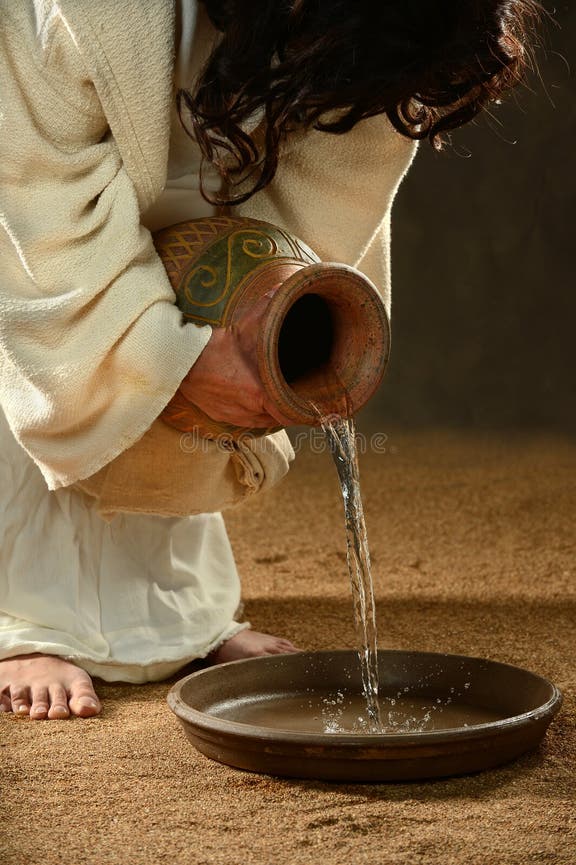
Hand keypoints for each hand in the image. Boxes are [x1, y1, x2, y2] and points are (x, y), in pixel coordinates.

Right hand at [179, 298, 292, 428]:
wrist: (180, 361)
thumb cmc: (216, 347)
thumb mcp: (247, 326)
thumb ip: (269, 308)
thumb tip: (285, 290)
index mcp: (259, 393)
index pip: (290, 415)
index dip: (302, 411)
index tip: (309, 403)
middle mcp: (248, 410)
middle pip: (277, 418)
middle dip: (286, 407)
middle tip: (294, 393)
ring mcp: (234, 416)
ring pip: (262, 421)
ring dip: (270, 410)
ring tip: (276, 396)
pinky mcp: (221, 416)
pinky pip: (245, 420)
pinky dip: (253, 411)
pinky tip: (255, 398)